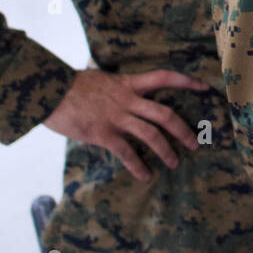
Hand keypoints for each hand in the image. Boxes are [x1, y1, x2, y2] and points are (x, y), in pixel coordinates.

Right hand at [43, 69, 206, 180]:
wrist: (47, 91)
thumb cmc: (71, 86)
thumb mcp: (101, 79)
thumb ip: (118, 88)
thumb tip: (128, 94)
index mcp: (128, 83)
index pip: (164, 77)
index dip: (186, 82)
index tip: (205, 88)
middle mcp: (127, 99)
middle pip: (165, 114)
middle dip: (183, 130)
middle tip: (194, 144)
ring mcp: (116, 117)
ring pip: (151, 134)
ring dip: (166, 150)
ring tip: (174, 162)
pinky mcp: (103, 133)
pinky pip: (126, 152)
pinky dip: (137, 165)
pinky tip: (144, 175)